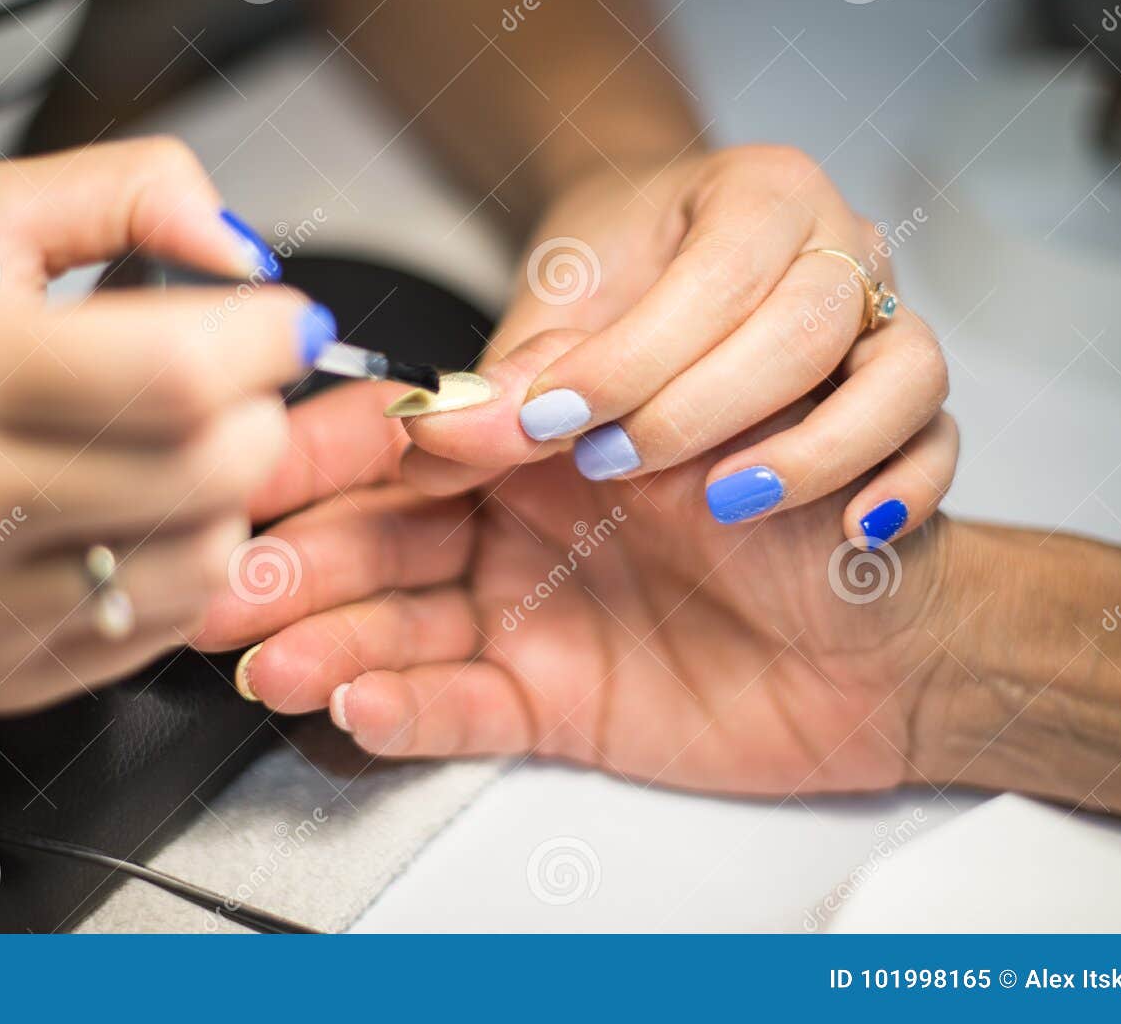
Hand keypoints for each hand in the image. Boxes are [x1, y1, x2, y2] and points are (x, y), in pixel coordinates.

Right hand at [0, 138, 325, 713]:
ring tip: (178, 450)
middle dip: (261, 412)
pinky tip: (139, 516)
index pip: (180, 370)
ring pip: (206, 557)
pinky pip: (161, 626)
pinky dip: (184, 562)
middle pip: (210, 468)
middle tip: (234, 383)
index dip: (269, 339)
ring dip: (230, 493)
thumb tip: (247, 254)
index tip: (281, 320)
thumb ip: (127, 192)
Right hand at [196, 334, 958, 794]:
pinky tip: (350, 706)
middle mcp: (525, 529)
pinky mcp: (557, 705)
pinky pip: (465, 710)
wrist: (904, 630)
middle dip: (300, 569)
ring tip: (264, 662)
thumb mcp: (691, 419)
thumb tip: (442, 409)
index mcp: (544, 446)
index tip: (252, 475)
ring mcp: (533, 619)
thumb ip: (567, 412)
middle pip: (385, 549)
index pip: (406, 453)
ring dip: (333, 647)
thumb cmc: (814, 494)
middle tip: (216, 589)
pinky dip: (408, 712)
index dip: (325, 467)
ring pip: (407, 632)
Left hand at [476, 145, 951, 542]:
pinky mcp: (914, 396)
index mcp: (756, 195)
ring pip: (902, 373)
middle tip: (612, 465)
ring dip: (815, 449)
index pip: (716, 276)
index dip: (636, 357)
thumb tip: (436, 431)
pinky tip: (849, 529)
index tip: (553, 419)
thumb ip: (505, 374)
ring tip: (723, 501)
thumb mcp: (551, 317)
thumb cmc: (616, 286)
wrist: (671, 272)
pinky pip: (941, 436)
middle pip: (809, 325)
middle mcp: (841, 242)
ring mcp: (890, 316)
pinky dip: (905, 484)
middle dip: (704, 407)